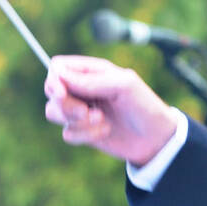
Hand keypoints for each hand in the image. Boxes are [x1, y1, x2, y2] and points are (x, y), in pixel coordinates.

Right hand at [43, 55, 176, 165]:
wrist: (156, 138)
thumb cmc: (144, 105)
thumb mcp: (124, 86)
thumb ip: (92, 81)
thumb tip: (60, 76)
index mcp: (93, 71)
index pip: (58, 67)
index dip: (54, 79)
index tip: (63, 93)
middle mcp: (83, 88)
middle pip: (50, 90)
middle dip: (65, 104)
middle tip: (86, 112)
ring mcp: (80, 110)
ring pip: (53, 112)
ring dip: (76, 120)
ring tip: (101, 120)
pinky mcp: (82, 131)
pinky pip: (67, 134)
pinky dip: (85, 135)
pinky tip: (105, 132)